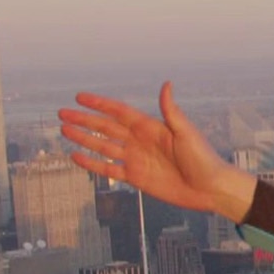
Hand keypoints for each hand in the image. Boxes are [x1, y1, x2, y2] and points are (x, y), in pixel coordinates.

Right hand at [58, 82, 257, 221]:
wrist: (211, 189)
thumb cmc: (204, 159)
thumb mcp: (186, 133)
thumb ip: (171, 111)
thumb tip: (166, 84)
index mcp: (151, 127)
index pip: (119, 112)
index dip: (99, 104)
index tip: (79, 97)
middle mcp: (140, 141)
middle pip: (106, 127)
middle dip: (84, 120)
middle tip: (62, 113)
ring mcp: (137, 159)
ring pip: (103, 146)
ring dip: (84, 139)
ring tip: (64, 130)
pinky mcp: (137, 178)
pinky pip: (109, 169)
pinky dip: (92, 163)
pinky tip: (76, 156)